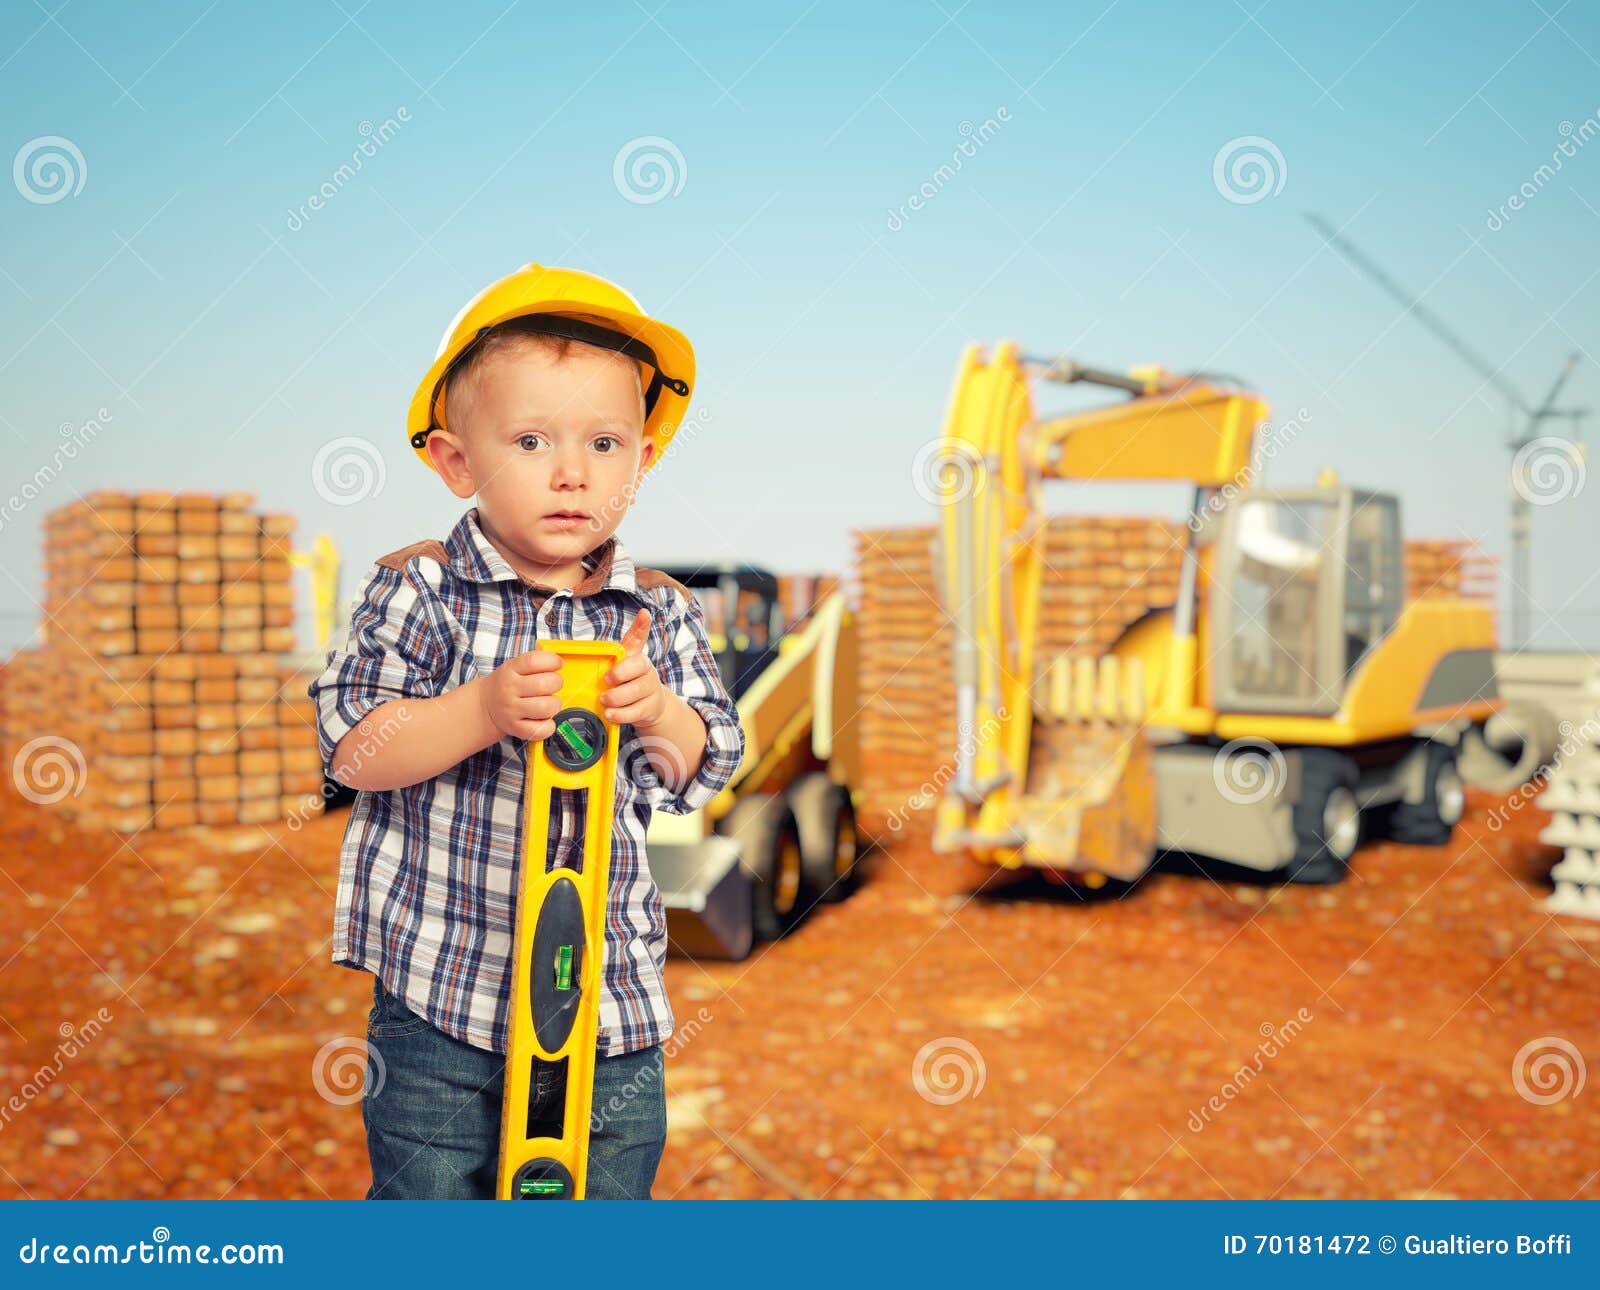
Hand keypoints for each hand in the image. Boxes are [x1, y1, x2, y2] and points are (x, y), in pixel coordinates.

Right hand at [478, 648, 563, 740]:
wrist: (485, 706)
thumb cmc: (508, 685)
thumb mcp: (515, 667)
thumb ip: (536, 663)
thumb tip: (559, 663)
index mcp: (510, 670)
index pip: (534, 661)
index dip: (552, 661)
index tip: (557, 664)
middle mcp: (509, 689)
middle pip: (544, 684)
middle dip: (557, 683)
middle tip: (553, 686)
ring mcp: (511, 710)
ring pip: (546, 707)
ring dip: (555, 704)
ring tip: (549, 703)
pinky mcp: (516, 728)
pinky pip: (541, 729)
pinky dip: (549, 726)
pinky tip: (544, 719)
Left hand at [601, 607, 667, 729]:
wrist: (650, 706)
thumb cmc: (630, 681)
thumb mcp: (623, 665)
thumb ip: (617, 649)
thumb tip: (628, 620)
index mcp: (636, 657)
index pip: (639, 639)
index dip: (641, 626)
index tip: (644, 614)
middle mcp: (647, 670)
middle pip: (638, 668)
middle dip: (621, 674)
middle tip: (606, 681)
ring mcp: (651, 689)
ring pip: (636, 691)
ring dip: (617, 697)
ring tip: (604, 700)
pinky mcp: (651, 708)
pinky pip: (636, 711)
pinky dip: (621, 714)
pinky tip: (610, 714)